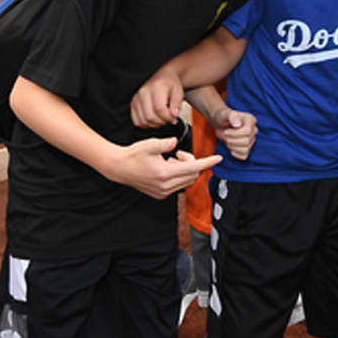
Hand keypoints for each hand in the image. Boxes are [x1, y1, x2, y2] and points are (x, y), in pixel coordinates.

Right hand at [103, 137, 221, 199]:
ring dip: (185, 169)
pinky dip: (178, 175)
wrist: (119, 168)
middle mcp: (166, 186)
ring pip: (186, 181)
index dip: (208, 162)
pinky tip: (167, 167)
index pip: (193, 168)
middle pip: (192, 175)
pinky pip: (178, 185)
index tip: (218, 158)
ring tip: (171, 159)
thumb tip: (176, 143)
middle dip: (192, 162)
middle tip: (179, 153)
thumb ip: (167, 143)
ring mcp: (163, 192)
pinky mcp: (160, 194)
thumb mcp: (150, 144)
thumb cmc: (133, 155)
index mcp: (165, 173)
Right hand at [131, 70, 183, 128]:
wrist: (163, 78)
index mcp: (156, 87)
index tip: (174, 119)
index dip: (168, 117)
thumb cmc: (170, 84)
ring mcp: (136, 98)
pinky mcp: (133, 104)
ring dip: (155, 124)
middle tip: (169, 118)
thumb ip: (177, 104)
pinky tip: (154, 119)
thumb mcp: (179, 92)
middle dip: (162, 122)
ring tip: (162, 118)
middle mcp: (144, 92)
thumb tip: (174, 115)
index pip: (159, 108)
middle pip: (150, 116)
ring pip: (143, 121)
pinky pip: (137, 121)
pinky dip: (147, 124)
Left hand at [211, 107, 256, 159]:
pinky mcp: (247, 147)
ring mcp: (251, 139)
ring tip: (227, 140)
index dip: (235, 134)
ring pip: (245, 149)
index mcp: (251, 120)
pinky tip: (230, 148)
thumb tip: (238, 124)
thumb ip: (232, 116)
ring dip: (232, 147)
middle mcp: (253, 129)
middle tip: (225, 135)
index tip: (226, 131)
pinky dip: (236, 154)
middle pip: (246, 141)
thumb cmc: (222, 117)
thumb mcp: (224, 114)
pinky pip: (244, 156)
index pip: (247, 131)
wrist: (219, 123)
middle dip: (232, 140)